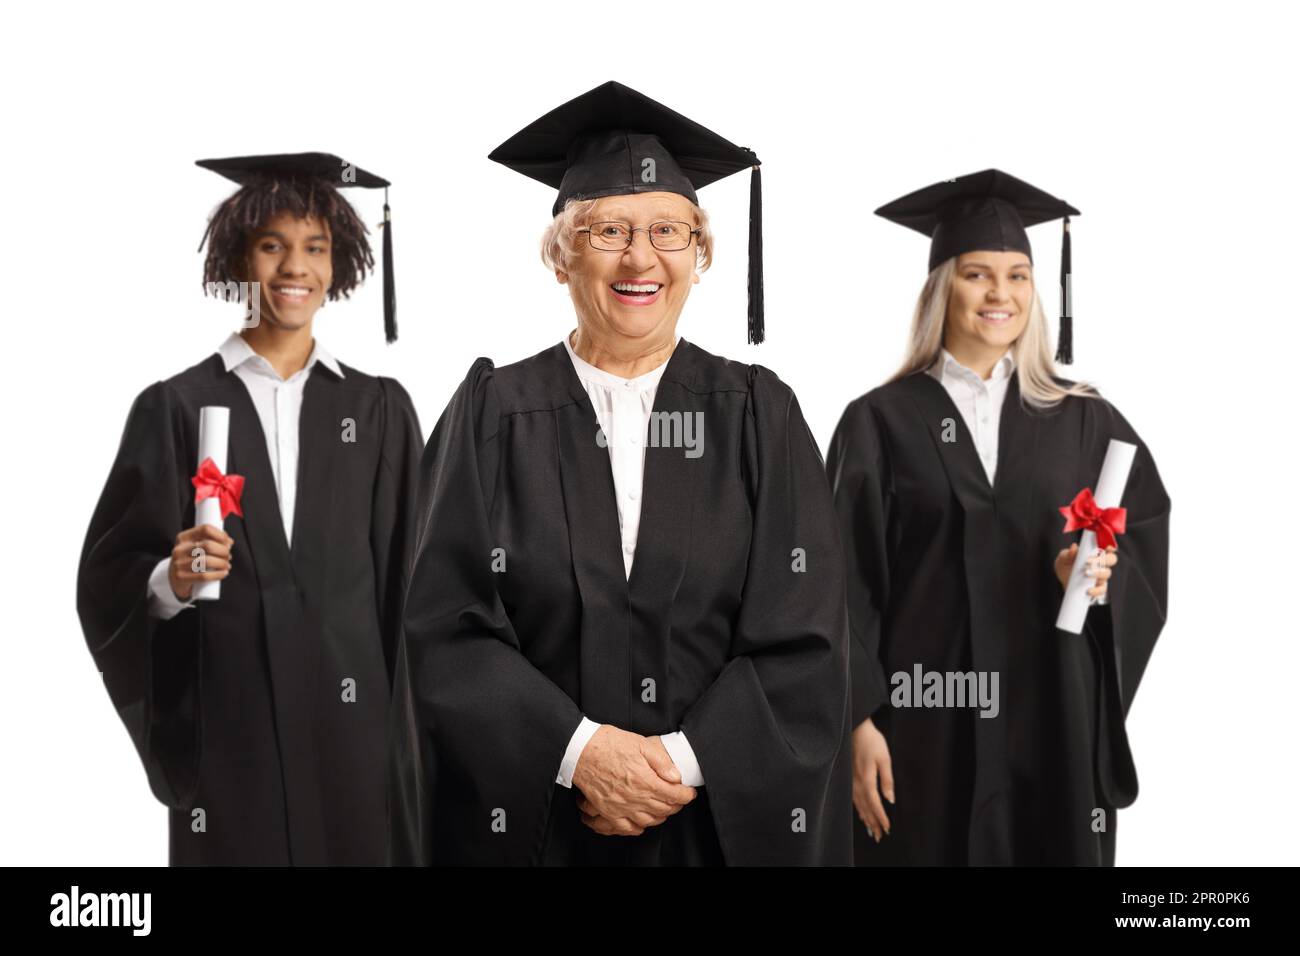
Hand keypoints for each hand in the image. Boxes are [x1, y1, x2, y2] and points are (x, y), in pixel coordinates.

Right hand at [168, 524, 233, 599]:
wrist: (174, 579)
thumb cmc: (190, 560)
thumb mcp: (195, 546)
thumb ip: (211, 541)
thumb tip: (229, 542)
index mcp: (183, 537)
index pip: (205, 529)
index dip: (221, 535)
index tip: (228, 543)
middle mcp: (179, 549)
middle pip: (208, 545)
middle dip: (223, 551)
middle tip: (228, 556)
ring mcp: (178, 563)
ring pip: (207, 561)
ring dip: (222, 563)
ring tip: (226, 565)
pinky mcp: (181, 577)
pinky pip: (204, 576)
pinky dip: (218, 574)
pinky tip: (224, 573)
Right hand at [572, 728, 694, 835]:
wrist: (581, 750)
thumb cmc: (609, 744)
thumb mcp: (640, 744)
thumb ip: (661, 762)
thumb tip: (675, 777)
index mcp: (645, 781)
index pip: (674, 795)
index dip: (686, 795)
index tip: (689, 792)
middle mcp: (634, 797)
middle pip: (663, 809)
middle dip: (676, 805)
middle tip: (679, 799)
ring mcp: (621, 807)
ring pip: (648, 819)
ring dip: (661, 816)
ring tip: (665, 809)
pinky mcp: (608, 810)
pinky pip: (627, 827)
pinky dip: (639, 827)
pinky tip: (643, 822)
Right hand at [852, 717, 892, 841]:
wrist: (855, 728)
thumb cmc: (871, 741)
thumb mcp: (884, 758)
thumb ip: (887, 780)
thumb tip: (890, 799)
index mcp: (866, 778)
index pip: (874, 802)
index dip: (880, 816)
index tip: (887, 827)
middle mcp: (856, 782)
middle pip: (865, 807)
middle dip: (873, 822)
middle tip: (879, 836)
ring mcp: (850, 780)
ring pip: (858, 804)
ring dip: (865, 818)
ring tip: (871, 830)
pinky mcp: (848, 777)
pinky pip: (853, 798)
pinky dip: (858, 809)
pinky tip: (860, 814)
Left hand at [1054, 542, 1118, 599]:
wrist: (1063, 582)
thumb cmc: (1065, 566)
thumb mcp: (1063, 558)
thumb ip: (1068, 553)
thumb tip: (1074, 547)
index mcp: (1094, 553)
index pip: (1107, 547)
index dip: (1110, 546)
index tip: (1107, 547)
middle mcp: (1101, 563)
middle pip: (1112, 559)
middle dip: (1103, 559)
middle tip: (1089, 561)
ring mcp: (1101, 576)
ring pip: (1107, 573)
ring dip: (1098, 573)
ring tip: (1086, 573)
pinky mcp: (1098, 587)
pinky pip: (1102, 589)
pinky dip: (1096, 590)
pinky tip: (1088, 590)